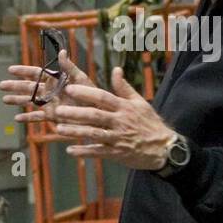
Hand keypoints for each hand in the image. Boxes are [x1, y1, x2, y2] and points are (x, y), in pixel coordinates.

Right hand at [0, 49, 94, 123]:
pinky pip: (37, 117)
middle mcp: (50, 91)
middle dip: (14, 86)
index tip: (10, 70)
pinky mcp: (52, 116)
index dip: (23, 71)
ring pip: (29, 101)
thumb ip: (69, 67)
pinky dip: (27, 118)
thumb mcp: (80, 78)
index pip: (36, 73)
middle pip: (28, 87)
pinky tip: (17, 119)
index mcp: (55, 80)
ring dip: (17, 101)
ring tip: (5, 100)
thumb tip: (61, 52)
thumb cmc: (91, 94)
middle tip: (1, 85)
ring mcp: (49, 104)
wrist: (98, 113)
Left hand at [49, 68, 176, 169]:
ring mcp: (118, 138)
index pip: (103, 98)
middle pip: (95, 116)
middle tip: (57, 110)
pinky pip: (98, 152)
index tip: (69, 89)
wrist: (164, 148)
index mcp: (124, 107)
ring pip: (94, 134)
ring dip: (76, 131)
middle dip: (75, 113)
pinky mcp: (117, 153)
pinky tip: (70, 150)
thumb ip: (124, 87)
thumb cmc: (149, 123)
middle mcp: (120, 122)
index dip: (86, 93)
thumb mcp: (139, 102)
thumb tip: (116, 69)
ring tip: (58, 128)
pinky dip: (84, 151)